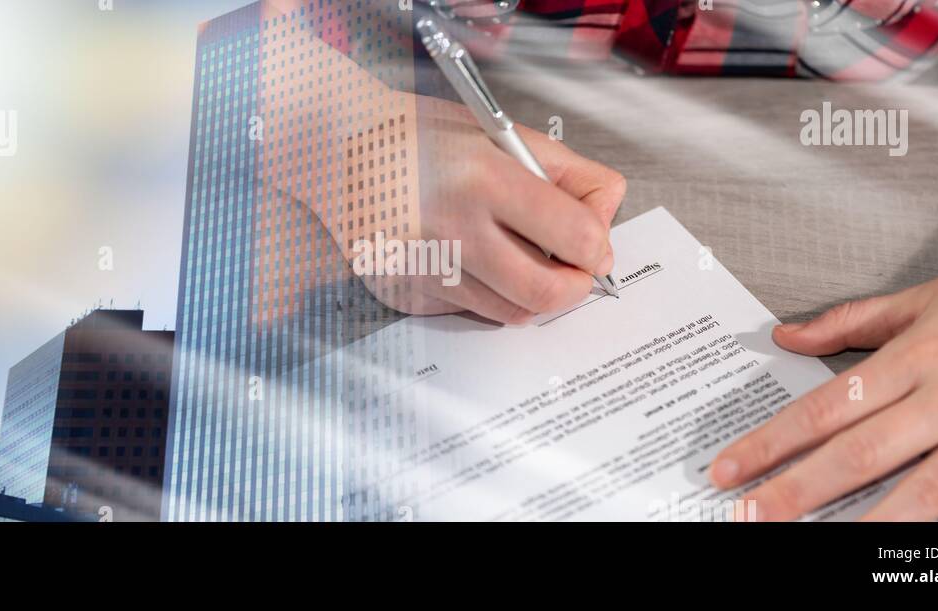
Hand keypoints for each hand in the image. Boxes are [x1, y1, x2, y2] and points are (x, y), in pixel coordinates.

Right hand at [352, 94, 624, 323]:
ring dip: (528, 293)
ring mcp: (423, 269)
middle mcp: (452, 229)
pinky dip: (482, 294)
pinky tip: (467, 260)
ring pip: (508, 312)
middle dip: (574, 287)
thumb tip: (603, 229)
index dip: (597, 246)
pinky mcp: (403, 293)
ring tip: (519, 258)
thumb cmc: (418, 136)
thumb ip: (564, 175)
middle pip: (546, 292)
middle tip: (573, 271)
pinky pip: (466, 311)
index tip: (594, 245)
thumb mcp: (499, 134)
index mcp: (484, 179)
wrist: (334, 148)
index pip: (576, 236)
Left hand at [709, 250, 937, 520]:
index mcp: (916, 358)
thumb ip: (851, 320)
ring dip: (874, 524)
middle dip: (799, 490)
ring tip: (827, 550)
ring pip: (929, 488)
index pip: (826, 407)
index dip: (772, 442)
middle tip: (749, 515)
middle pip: (862, 453)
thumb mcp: (926, 298)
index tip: (729, 468)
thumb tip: (786, 336)